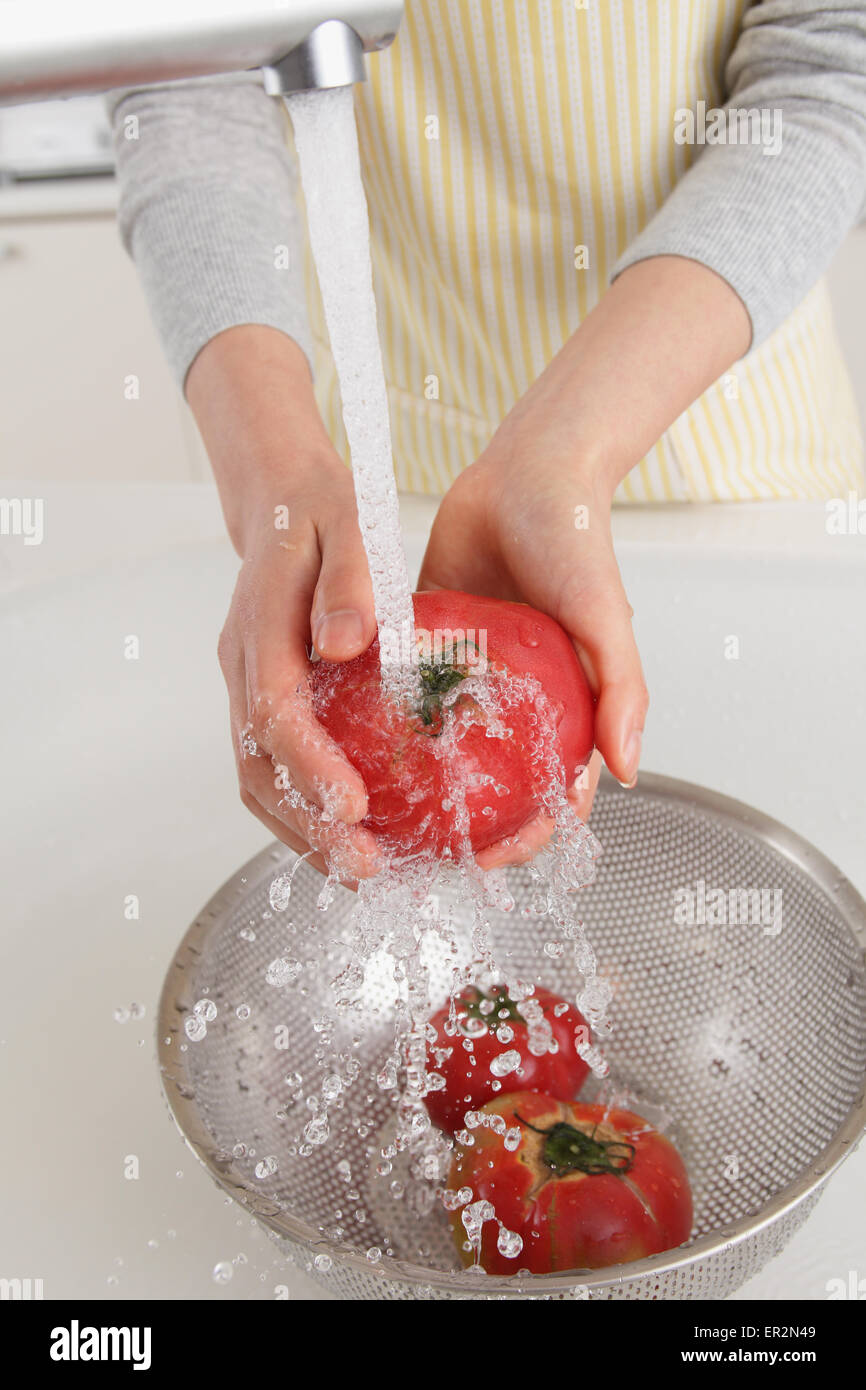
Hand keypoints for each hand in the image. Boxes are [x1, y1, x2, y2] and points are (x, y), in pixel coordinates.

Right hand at [217, 459, 384, 881]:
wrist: (280, 500)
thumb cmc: (322, 512)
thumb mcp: (348, 525)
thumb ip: (350, 580)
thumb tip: (350, 641)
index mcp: (260, 627)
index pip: (273, 711)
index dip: (309, 765)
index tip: (352, 806)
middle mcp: (244, 666)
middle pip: (258, 765)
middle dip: (306, 825)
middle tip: (362, 867)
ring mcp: (247, 685)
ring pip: (259, 775)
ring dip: (302, 830)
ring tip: (360, 870)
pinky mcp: (264, 697)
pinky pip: (274, 764)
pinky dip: (305, 807)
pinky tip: (351, 832)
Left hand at [419, 255, 750, 865]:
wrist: (527, 474)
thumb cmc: (578, 543)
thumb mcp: (605, 619)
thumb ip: (622, 691)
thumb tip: (627, 771)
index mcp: (568, 705)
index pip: (555, 791)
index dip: (533, 833)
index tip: (498, 859)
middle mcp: (519, 700)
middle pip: (493, 783)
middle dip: (468, 825)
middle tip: (429, 852)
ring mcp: (472, 677)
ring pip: (443, 747)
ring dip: (419, 784)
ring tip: (382, 817)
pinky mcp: (430, 645)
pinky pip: (405, 694)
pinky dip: (385, 723)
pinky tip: (353, 749)